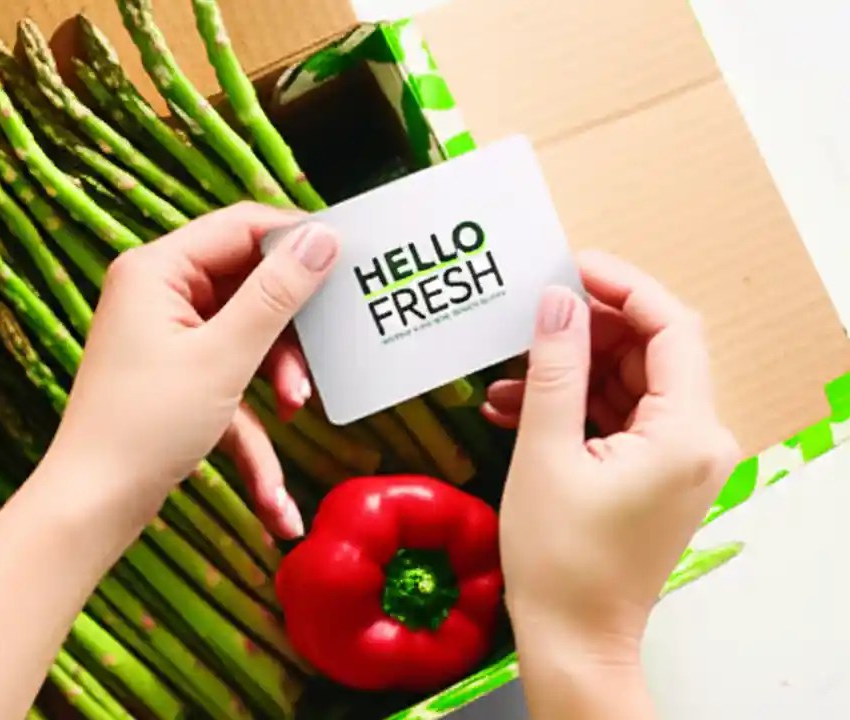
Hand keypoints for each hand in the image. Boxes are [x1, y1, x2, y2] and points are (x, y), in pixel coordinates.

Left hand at [51, 203, 339, 537]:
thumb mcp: (223, 357)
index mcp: (157, 271)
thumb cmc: (141, 429)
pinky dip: (253, 432)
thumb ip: (277, 294)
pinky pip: (230, 389)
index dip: (297, 241)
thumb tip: (321, 238)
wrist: (90, 509)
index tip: (347, 262)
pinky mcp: (176, 382)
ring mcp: (166, 340)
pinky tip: (276, 497)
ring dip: (277, 381)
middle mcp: (158, 296)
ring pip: (246, 342)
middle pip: (250, 288)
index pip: (242, 228)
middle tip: (318, 359)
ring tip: (295, 412)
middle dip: (288, 334)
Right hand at [482, 251, 739, 659]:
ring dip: (571, 372)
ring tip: (507, 373)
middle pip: (651, 352)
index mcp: (686, 433)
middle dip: (587, 329)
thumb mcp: (546, 453)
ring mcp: (680, 461)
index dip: (621, 286)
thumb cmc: (560, 561)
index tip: (569, 266)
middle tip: (529, 314)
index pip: (670, 328)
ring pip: (630, 384)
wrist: (575, 639)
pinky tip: (518, 408)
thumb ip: (553, 368)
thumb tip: (556, 302)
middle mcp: (698, 441)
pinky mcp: (656, 476)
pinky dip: (575, 407)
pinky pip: (621, 419)